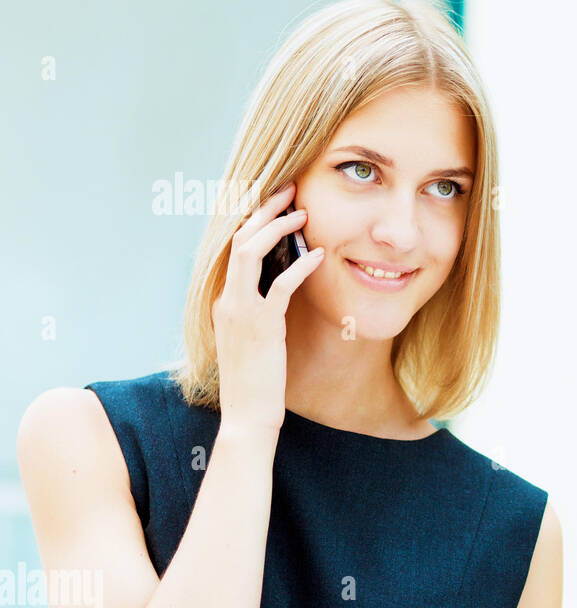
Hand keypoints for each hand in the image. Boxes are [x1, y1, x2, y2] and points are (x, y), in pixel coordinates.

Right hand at [211, 182, 322, 434]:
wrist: (247, 417)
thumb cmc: (257, 383)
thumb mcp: (254, 342)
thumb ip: (260, 314)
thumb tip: (279, 291)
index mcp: (225, 302)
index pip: (234, 248)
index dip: (254, 220)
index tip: (277, 202)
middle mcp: (227, 301)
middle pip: (238, 239)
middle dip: (263, 210)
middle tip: (290, 190)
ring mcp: (241, 312)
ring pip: (250, 252)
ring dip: (277, 227)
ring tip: (303, 213)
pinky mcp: (262, 327)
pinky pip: (279, 286)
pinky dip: (300, 266)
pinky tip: (320, 256)